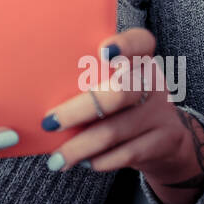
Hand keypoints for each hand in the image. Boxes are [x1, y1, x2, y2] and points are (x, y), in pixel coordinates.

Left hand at [39, 28, 203, 203]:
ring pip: (115, 130)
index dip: (124, 44)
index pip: (140, 41)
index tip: (103, 51)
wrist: (168, 142)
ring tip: (57, 159)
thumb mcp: (113, 84)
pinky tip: (83, 162)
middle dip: (78, 111)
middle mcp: (153, 81)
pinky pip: (127, 153)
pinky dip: (100, 161)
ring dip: (80, 147)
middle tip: (49, 123)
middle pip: (118, 93)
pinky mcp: (167, 140)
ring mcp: (162, 111)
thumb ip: (88, 78)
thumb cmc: (122, 106)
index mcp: (140, 58)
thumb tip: (36, 92)